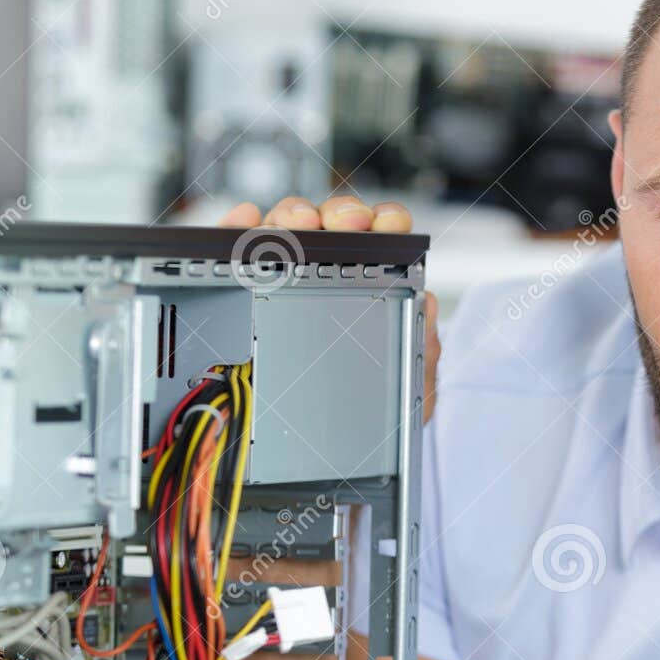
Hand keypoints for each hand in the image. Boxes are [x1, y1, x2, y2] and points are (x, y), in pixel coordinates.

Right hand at [219, 196, 439, 422]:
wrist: (345, 444)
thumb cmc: (378, 405)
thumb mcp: (413, 386)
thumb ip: (427, 350)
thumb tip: (428, 308)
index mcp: (374, 282)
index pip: (381, 237)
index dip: (385, 220)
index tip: (387, 224)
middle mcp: (328, 272)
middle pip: (329, 225)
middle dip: (339, 215)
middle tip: (346, 227)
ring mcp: (284, 276)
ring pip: (283, 229)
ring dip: (291, 217)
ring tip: (298, 226)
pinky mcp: (239, 286)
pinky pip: (231, 250)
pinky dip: (235, 225)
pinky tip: (243, 219)